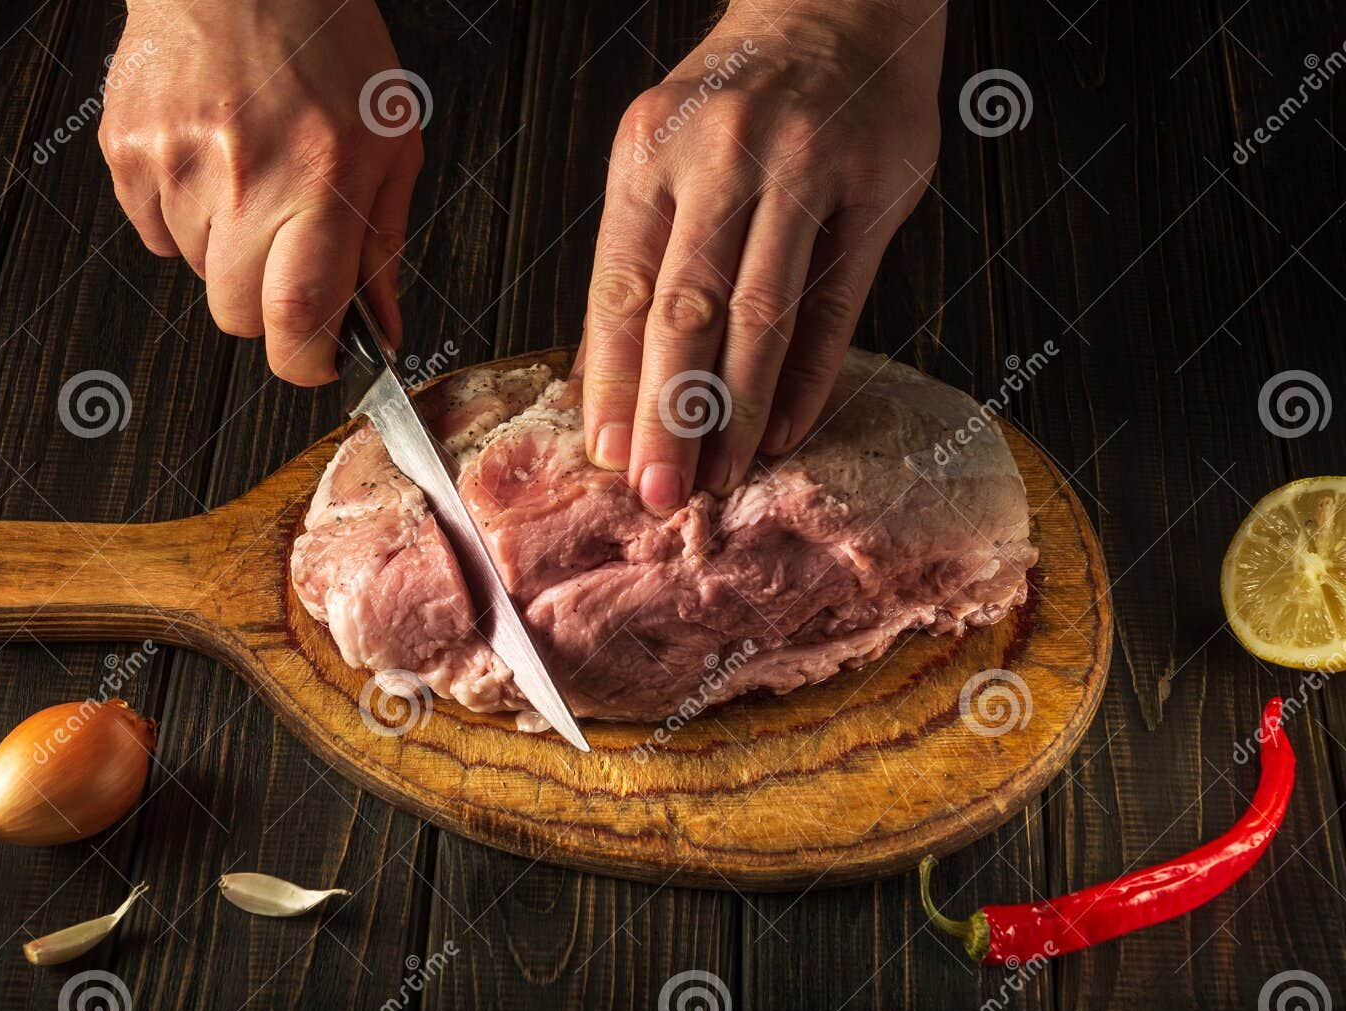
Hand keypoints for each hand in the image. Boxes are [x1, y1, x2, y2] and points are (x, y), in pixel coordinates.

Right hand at [98, 0, 422, 383]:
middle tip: (287, 249)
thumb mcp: (390, 144)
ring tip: (249, 176)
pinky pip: (153, 232)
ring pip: (196, 273)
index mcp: (320, 179)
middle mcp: (245, 176)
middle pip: (237, 314)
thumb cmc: (328, 45)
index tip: (319, 360)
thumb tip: (380, 331)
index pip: (297, 317)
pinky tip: (209, 161)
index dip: (306, 362)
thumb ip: (383, 245)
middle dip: (266, 306)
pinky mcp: (127, 150)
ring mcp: (176, 163)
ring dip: (225, 250)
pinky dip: (182, 217)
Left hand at [579, 0, 944, 511]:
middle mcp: (721, 154)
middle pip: (686, 310)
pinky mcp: (875, 184)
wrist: (834, 6)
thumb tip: (605, 382)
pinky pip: (837, 300)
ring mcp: (804, 164)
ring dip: (739, 410)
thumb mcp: (662, 154)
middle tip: (659, 492)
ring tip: (721, 476)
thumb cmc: (734, 100)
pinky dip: (809, 375)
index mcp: (649, 151)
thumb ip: (638, 258)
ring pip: (763, 313)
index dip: (614, 381)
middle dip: (668, 414)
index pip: (621, 288)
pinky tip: (786, 431)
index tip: (608, 457)